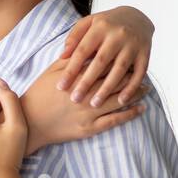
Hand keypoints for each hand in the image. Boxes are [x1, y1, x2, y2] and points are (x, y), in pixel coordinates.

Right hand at [19, 57, 149, 152]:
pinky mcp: (89, 129)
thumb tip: (85, 48)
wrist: (30, 123)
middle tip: (144, 69)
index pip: (102, 66)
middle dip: (130, 75)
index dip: (117, 59)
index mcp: (76, 79)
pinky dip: (129, 114)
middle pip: (114, 82)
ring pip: (118, 101)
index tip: (128, 54)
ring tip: (147, 88)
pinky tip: (140, 109)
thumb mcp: (50, 73)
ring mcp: (88, 113)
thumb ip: (69, 61)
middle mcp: (85, 95)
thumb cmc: (38, 95)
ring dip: (134, 94)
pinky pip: (114, 121)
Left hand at [55, 5, 153, 105]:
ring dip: (107, 89)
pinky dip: (131, 88)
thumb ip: (74, 37)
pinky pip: (139, 73)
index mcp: (100, 27)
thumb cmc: (106, 24)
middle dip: (87, 82)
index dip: (71, 69)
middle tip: (75, 99)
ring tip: (94, 104)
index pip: (82, 51)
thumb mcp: (88, 23)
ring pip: (119, 70)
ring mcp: (133, 45)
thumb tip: (63, 56)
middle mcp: (117, 35)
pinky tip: (121, 101)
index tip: (61, 87)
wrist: (136, 16)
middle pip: (100, 62)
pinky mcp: (145, 53)